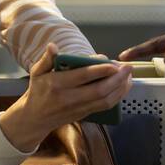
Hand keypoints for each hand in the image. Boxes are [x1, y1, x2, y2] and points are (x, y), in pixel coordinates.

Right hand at [0, 43, 131, 151]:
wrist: (35, 118)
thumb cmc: (38, 90)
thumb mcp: (37, 72)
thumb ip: (46, 59)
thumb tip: (53, 46)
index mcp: (57, 84)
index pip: (83, 76)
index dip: (101, 70)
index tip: (114, 63)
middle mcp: (69, 98)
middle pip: (99, 90)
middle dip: (117, 79)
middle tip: (128, 68)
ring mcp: (78, 108)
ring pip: (105, 100)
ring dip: (121, 89)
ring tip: (130, 76)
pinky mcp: (85, 114)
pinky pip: (105, 107)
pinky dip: (117, 97)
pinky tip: (123, 87)